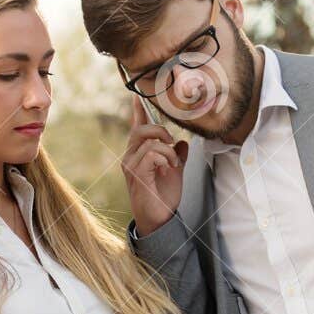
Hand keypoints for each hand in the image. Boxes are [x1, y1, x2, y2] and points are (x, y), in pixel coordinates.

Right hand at [123, 95, 187, 236]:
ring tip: (173, 164)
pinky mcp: (136, 174)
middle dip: (159, 129)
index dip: (138, 110)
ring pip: (147, 140)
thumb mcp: (175, 171)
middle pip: (140, 129)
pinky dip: (165, 157)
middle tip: (171, 141)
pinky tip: (169, 168)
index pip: (137, 127)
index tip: (137, 94)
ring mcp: (130, 165)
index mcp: (138, 154)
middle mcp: (130, 157)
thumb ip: (177, 155)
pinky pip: (151, 153)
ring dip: (166, 149)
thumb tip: (183, 143)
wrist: (160, 219)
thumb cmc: (163, 197)